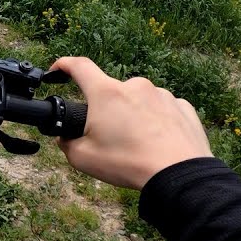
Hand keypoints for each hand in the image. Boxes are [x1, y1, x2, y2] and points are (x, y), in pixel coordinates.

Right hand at [49, 57, 212, 189]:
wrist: (178, 175)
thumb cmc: (129, 164)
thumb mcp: (83, 158)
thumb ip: (67, 143)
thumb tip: (66, 137)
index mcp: (106, 93)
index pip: (79, 67)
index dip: (63, 65)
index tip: (57, 70)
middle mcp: (135, 86)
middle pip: (111, 92)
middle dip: (106, 110)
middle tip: (109, 137)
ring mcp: (162, 94)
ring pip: (138, 101)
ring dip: (133, 116)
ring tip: (137, 145)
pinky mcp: (182, 107)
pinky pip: (162, 109)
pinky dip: (156, 122)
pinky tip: (157, 143)